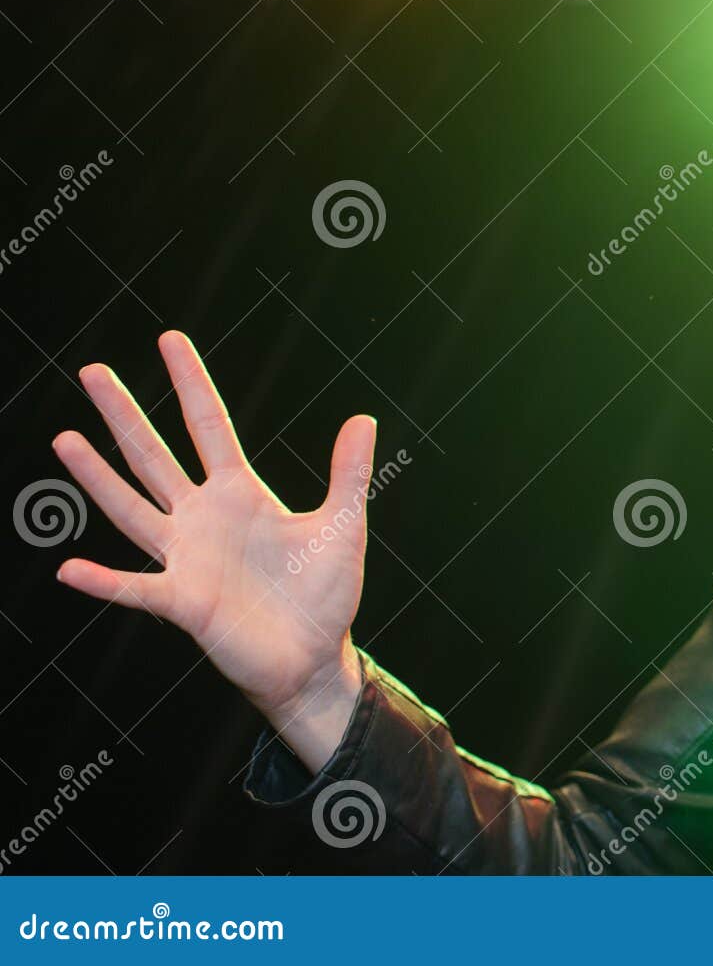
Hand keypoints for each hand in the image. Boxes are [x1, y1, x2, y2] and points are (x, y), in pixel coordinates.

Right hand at [51, 331, 376, 769]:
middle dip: (126, 414)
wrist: (313, 656)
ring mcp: (187, 558)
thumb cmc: (324, 593)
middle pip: (156, 455)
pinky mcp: (183, 603)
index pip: (209, 426)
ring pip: (132, 508)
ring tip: (65, 438)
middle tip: (93, 370)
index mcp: (240, 494)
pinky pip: (136, 588)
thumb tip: (363, 418)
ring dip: (98, 477)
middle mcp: (203, 518)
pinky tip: (69, 568)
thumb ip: (348, 473)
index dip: (191, 383)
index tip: (170, 339)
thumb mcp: (342, 525)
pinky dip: (104, 581)